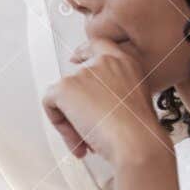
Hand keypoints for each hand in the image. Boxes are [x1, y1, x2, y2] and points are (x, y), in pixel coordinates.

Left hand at [42, 38, 168, 165]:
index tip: (75, 59)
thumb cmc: (140, 130)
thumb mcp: (136, 101)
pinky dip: (58, 124)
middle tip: (88, 133)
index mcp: (124, 62)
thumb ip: (115, 93)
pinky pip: (50, 104)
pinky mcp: (65, 87)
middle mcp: (103, 63)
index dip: (83, 53)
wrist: (136, 140)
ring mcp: (82, 73)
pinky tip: (76, 139)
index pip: (98, 46)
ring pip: (63, 97)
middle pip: (76, 81)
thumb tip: (96, 105)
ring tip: (87, 143)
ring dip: (72, 123)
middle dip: (79, 109)